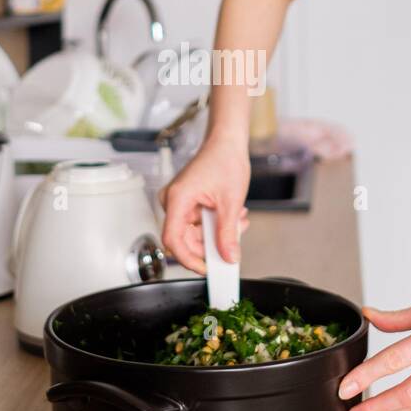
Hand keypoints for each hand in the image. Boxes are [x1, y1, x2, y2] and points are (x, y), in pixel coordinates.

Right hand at [157, 134, 251, 274]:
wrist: (226, 141)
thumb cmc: (224, 159)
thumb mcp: (231, 202)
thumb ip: (228, 233)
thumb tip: (228, 257)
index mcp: (177, 199)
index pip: (173, 240)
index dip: (188, 259)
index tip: (206, 269)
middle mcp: (173, 202)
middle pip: (185, 239)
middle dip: (211, 244)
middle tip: (233, 242)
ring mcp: (179, 203)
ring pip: (194, 233)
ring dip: (218, 234)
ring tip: (238, 222)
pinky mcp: (186, 203)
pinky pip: (197, 224)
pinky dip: (216, 225)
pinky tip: (232, 216)